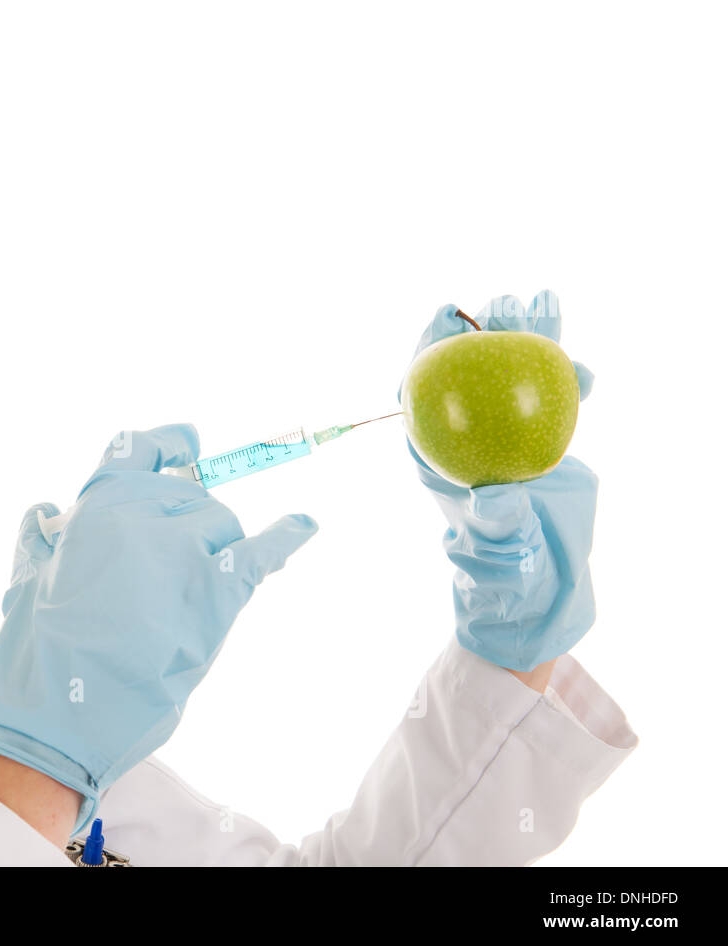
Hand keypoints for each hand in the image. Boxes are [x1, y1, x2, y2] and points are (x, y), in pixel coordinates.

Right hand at [0, 423, 317, 834]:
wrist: (68, 712)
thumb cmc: (40, 651)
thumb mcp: (26, 579)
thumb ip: (38, 537)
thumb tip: (46, 507)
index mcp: (97, 505)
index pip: (140, 449)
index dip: (169, 443)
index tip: (188, 445)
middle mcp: (146, 514)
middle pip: (188, 495)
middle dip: (183, 521)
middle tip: (167, 569)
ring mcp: (186, 550)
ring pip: (222, 524)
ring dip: (215, 546)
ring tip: (193, 586)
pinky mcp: (219, 593)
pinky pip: (264, 551)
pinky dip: (287, 535)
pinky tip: (304, 524)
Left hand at [398, 290, 598, 672]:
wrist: (541, 583)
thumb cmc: (507, 570)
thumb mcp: (501, 549)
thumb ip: (499, 525)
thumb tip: (496, 501)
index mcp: (435, 450)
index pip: (421, 388)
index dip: (427, 348)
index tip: (442, 319)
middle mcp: (464, 434)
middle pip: (467, 369)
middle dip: (482, 329)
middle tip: (505, 307)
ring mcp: (502, 431)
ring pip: (511, 374)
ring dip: (528, 338)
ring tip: (544, 304)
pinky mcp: (539, 438)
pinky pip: (549, 396)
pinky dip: (565, 376)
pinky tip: (582, 367)